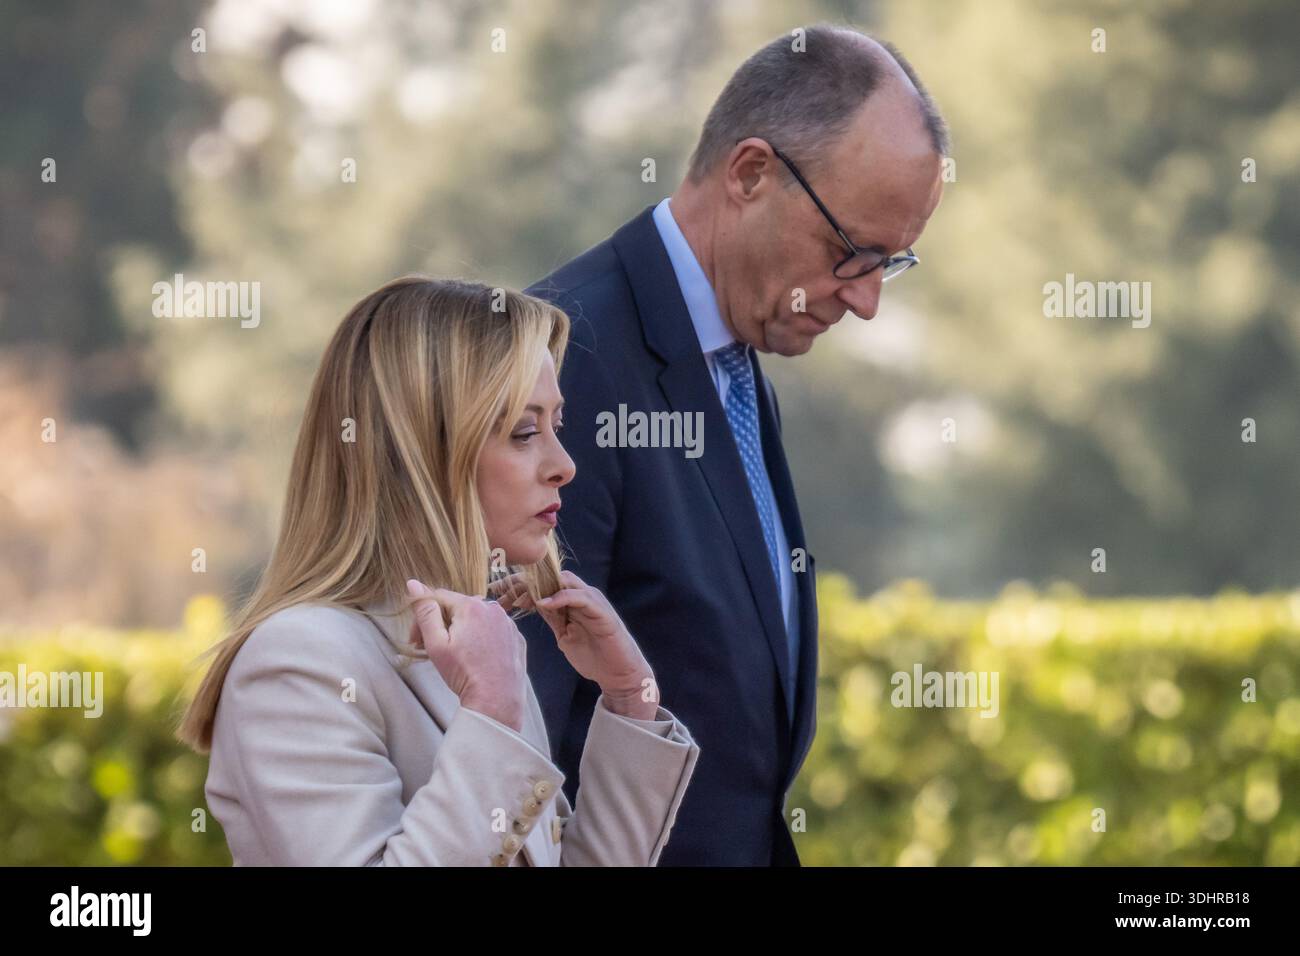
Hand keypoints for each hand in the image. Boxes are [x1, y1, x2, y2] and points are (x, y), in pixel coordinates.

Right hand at [406, 579, 527, 732]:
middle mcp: (493, 608)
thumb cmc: (464, 674)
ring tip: (452, 655)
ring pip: (476, 618)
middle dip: (440, 625)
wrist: (497, 700)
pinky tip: (474, 657)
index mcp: (472, 606)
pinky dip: (481, 639)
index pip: (438, 598)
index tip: (414, 639)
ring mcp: (508, 623)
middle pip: (458, 608)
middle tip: (428, 650)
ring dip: (461, 631)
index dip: (422, 616)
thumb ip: (425, 612)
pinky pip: (493, 630)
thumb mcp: (437, 644)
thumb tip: (413, 584)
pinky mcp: (516, 638)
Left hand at [500, 571, 658, 720]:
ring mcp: (592, 600)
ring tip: (517, 598)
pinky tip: (543, 603)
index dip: (517, 584)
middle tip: (498, 590)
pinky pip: (580, 596)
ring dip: (538, 587)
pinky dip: (561, 597)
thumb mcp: (565, 635)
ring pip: (563, 581)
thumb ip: (553, 618)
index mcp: (571, 600)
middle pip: (548, 577)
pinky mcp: (601, 611)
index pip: (541, 583)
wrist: (619, 673)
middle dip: (522, 581)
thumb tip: (532, 605)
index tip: (494, 591)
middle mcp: (581, 594)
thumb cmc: (594, 656)